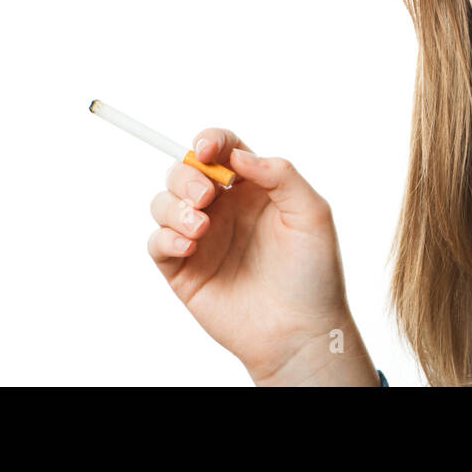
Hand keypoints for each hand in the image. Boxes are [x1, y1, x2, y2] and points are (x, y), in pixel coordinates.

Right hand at [147, 127, 378, 384]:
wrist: (302, 331)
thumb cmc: (314, 273)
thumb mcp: (312, 213)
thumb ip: (280, 174)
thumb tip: (238, 155)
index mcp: (254, 188)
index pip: (223, 149)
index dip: (209, 140)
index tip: (206, 149)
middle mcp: (224, 209)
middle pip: (185, 172)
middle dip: (187, 176)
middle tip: (208, 196)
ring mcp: (202, 239)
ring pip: (164, 203)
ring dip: (174, 206)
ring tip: (201, 227)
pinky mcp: (185, 271)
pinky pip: (157, 243)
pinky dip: (165, 238)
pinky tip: (189, 245)